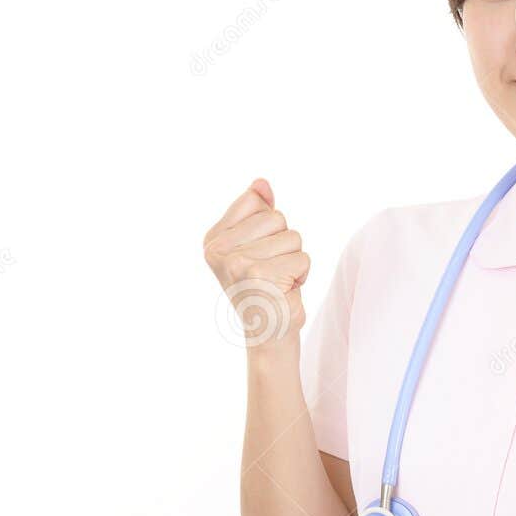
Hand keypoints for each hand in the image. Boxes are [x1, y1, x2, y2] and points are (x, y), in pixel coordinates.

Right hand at [203, 179, 309, 348]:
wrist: (268, 332)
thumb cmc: (266, 286)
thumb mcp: (258, 243)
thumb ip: (257, 211)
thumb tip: (261, 183)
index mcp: (213, 239)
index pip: (255, 201)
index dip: (270, 226)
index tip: (259, 253)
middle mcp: (218, 250)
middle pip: (277, 217)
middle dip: (285, 244)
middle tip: (272, 270)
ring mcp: (236, 262)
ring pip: (292, 237)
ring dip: (294, 261)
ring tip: (278, 281)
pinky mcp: (259, 275)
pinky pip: (302, 258)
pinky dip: (301, 276)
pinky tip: (284, 292)